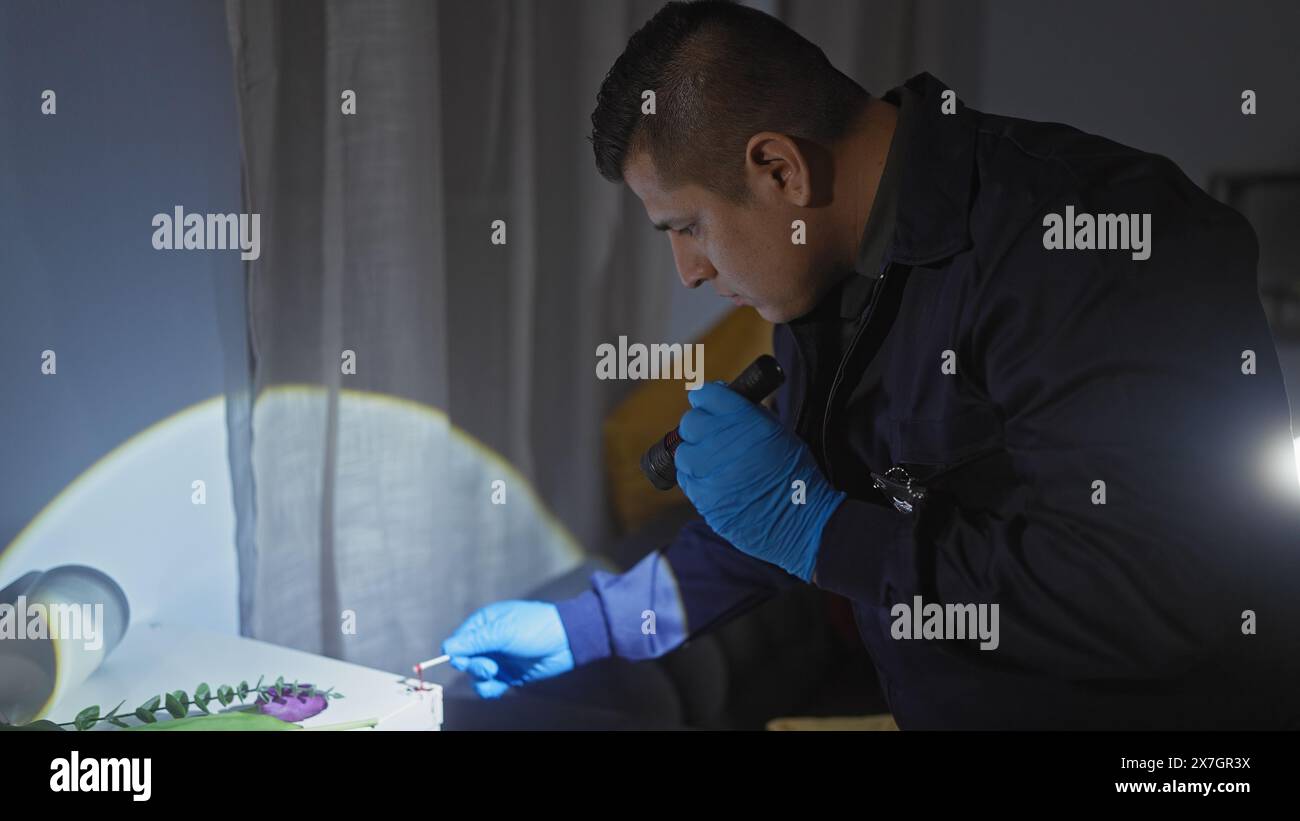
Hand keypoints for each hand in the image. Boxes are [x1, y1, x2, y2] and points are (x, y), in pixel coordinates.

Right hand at [440, 600, 573, 698]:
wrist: (566, 641)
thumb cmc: (536, 628)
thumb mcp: (503, 632)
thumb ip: (475, 641)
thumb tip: (447, 648)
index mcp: (484, 623)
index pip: (459, 641)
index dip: (459, 653)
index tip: (465, 661)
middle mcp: (488, 641)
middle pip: (465, 661)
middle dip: (474, 666)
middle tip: (490, 667)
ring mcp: (498, 658)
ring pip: (475, 676)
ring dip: (482, 679)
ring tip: (497, 675)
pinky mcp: (507, 674)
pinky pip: (489, 686)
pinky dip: (490, 689)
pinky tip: (500, 687)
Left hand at [675, 381, 844, 580]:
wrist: (803, 519)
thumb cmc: (795, 474)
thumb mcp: (777, 431)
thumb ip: (746, 413)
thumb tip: (720, 398)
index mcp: (744, 420)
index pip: (706, 395)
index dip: (704, 399)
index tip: (704, 404)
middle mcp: (723, 442)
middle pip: (690, 423)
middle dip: (698, 427)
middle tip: (711, 438)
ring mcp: (709, 473)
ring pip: (683, 453)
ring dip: (695, 455)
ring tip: (714, 464)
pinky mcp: (703, 499)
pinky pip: (687, 480)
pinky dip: (696, 479)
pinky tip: (715, 482)